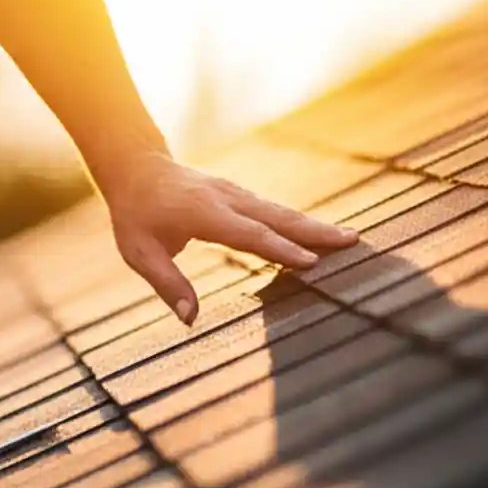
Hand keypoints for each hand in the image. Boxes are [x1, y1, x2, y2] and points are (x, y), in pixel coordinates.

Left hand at [100, 151, 357, 324]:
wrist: (136, 167)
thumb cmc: (135, 213)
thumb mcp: (138, 252)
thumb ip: (166, 283)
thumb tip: (190, 320)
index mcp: (203, 213)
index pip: (248, 234)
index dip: (280, 249)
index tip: (311, 263)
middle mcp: (226, 199)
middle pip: (276, 217)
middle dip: (313, 231)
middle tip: (352, 242)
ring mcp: (234, 194)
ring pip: (279, 211)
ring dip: (313, 225)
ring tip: (349, 239)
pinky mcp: (238, 195)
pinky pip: (272, 210)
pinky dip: (298, 221)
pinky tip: (318, 234)